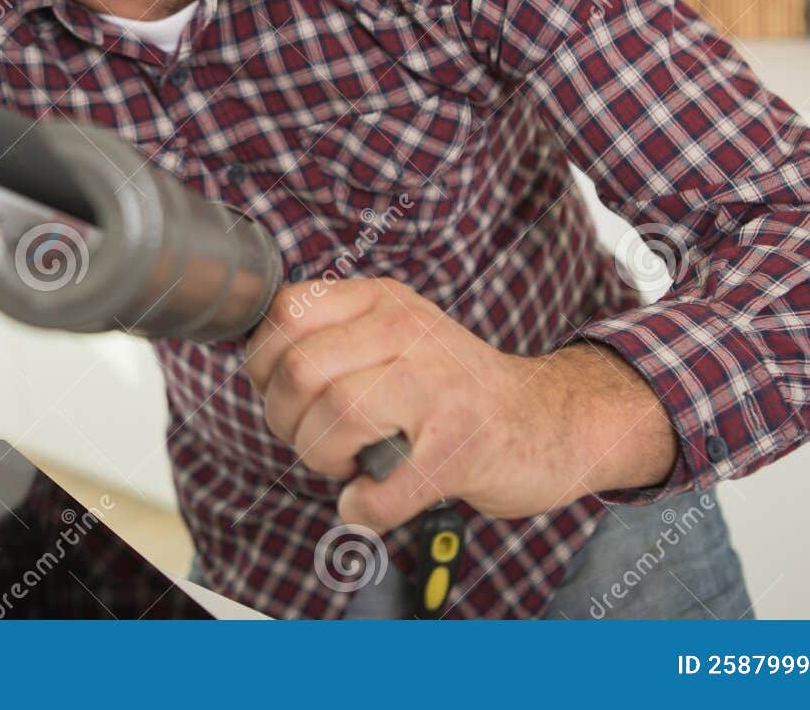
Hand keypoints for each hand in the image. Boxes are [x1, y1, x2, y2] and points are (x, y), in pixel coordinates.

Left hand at [243, 277, 676, 531]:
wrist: (551, 420)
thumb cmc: (456, 388)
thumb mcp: (395, 336)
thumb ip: (334, 338)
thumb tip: (258, 364)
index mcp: (383, 302)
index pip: (286, 313)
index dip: (265, 363)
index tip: (286, 393)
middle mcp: (408, 332)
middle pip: (300, 372)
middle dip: (289, 423)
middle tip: (318, 440)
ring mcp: (438, 387)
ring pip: (334, 419)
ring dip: (325, 460)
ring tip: (350, 466)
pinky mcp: (461, 445)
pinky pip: (385, 486)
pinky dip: (364, 507)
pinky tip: (368, 503)